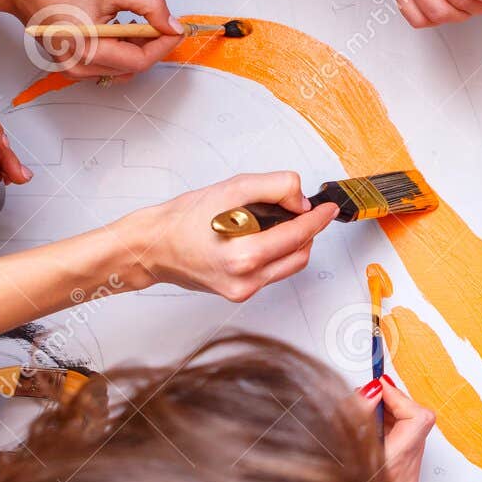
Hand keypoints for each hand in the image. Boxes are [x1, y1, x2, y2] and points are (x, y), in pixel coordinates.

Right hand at [0, 0, 182, 79]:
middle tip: (158, 22)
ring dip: (137, 49)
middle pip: (134, 67)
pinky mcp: (73, 68)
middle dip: (152, 45)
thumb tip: (172, 24)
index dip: (163, 44)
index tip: (175, 28)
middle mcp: (79, 68)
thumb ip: (149, 6)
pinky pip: (109, 66)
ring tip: (133, 23)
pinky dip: (121, 51)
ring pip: (124, 68)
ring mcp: (74, 72)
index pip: (140, 60)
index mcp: (88, 51)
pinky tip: (118, 30)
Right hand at [114, 171, 338, 300]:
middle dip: (306, 231)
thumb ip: (274, 187)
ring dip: (292, 243)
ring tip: (277, 221)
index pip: (298, 235)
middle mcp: (246, 280)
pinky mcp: (238, 293)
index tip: (328, 209)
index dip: (318, 219)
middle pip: (299, 254)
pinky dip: (275, 253)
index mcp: (245, 256)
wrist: (154, 245)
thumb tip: (300, 200)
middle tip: (301, 211)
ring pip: (288, 266)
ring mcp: (243, 290)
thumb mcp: (232, 189)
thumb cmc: (184, 219)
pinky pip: (271, 272)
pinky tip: (260, 237)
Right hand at [356, 375, 435, 481]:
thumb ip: (358, 413)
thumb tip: (373, 391)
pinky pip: (407, 447)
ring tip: (366, 411)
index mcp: (391, 468)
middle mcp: (405, 477)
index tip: (380, 386)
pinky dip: (391, 432)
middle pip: (418, 423)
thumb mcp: (339, 443)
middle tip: (371, 394)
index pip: (418, 418)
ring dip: (392, 416)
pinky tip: (370, 429)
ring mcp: (407, 481)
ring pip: (413, 434)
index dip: (399, 396)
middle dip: (395, 403)